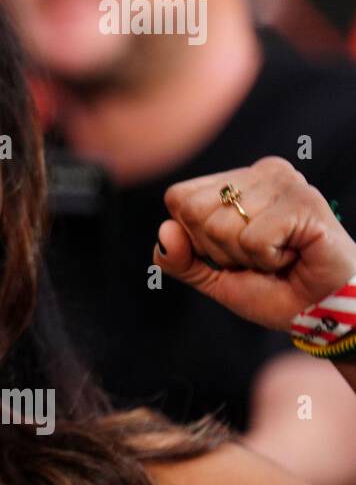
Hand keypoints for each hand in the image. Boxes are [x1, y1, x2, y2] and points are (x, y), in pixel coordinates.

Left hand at [154, 156, 355, 329]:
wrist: (321, 312)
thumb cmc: (272, 288)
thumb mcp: (211, 277)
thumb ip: (178, 259)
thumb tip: (164, 232)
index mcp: (236, 181)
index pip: (179, 198)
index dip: (196, 238)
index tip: (233, 252)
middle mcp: (260, 172)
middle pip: (195, 211)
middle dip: (220, 249)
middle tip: (258, 257)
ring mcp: (285, 183)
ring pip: (222, 226)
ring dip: (247, 257)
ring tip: (280, 256)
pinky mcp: (305, 202)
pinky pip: (253, 239)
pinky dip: (269, 259)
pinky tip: (294, 255)